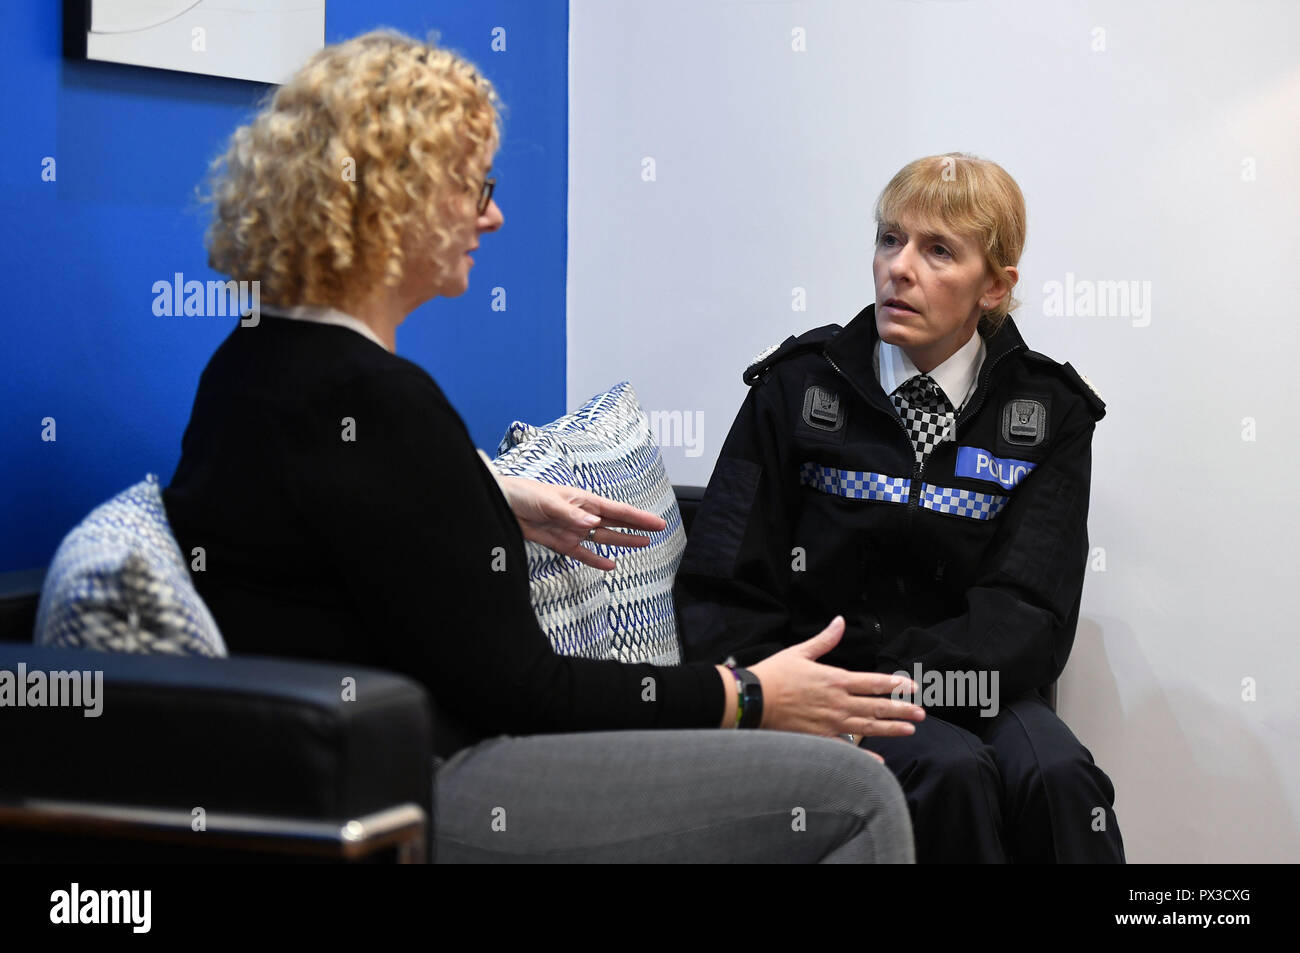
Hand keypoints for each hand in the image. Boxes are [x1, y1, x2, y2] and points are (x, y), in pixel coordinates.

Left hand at [497, 476, 666, 570]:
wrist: (502, 504)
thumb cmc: (524, 494)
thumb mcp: (548, 501)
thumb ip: (571, 514)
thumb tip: (594, 522)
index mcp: (583, 501)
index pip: (617, 511)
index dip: (638, 517)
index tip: (657, 522)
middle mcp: (582, 515)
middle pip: (615, 523)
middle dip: (636, 527)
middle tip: (658, 531)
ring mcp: (573, 530)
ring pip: (603, 538)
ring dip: (622, 541)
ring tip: (643, 545)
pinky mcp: (560, 543)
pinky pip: (582, 553)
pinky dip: (595, 560)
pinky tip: (609, 565)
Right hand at [749, 616, 925, 750]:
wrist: (754, 699)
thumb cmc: (775, 674)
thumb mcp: (801, 652)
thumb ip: (825, 640)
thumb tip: (839, 621)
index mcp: (836, 679)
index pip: (874, 682)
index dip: (896, 685)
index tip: (912, 688)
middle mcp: (838, 702)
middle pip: (877, 706)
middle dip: (902, 709)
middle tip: (921, 713)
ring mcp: (831, 722)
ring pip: (868, 726)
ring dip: (891, 728)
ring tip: (909, 729)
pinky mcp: (820, 737)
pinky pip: (847, 748)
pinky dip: (865, 755)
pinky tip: (880, 760)